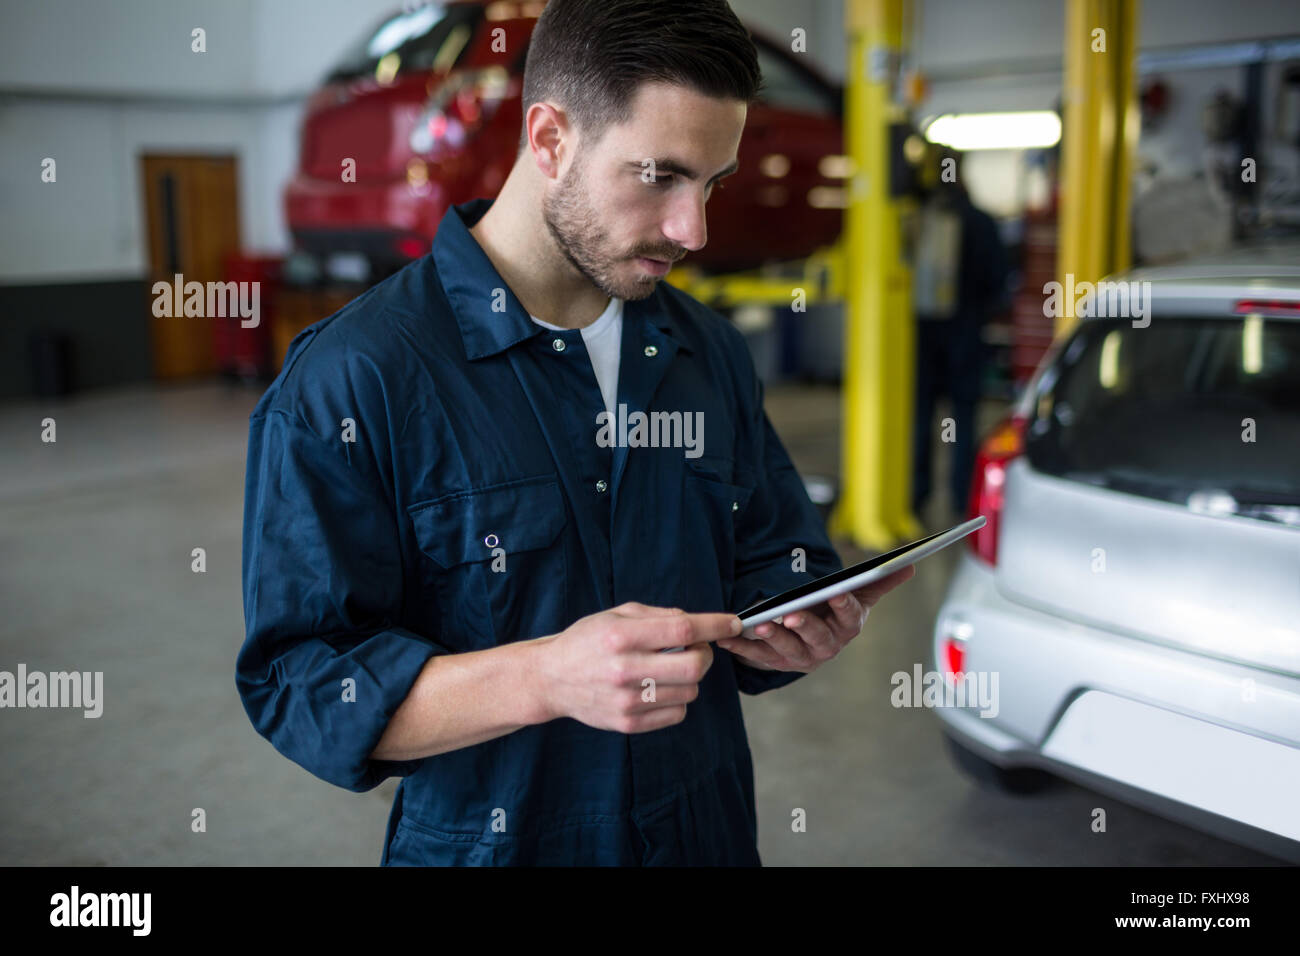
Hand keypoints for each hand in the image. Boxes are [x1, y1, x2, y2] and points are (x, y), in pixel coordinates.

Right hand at [535, 602, 740, 732]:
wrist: (551, 679)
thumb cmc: (586, 641)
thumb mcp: (616, 615)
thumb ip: (658, 616)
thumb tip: (696, 623)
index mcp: (621, 636)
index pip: (682, 629)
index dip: (714, 625)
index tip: (733, 622)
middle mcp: (624, 670)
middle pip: (693, 667)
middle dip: (705, 654)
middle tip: (696, 647)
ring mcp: (626, 701)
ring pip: (689, 692)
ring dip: (690, 677)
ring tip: (670, 668)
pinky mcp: (628, 724)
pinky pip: (676, 713)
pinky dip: (678, 698)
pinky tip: (660, 687)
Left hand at [716, 565, 915, 672]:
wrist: (813, 637)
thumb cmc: (835, 610)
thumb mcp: (858, 595)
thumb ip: (879, 581)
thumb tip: (908, 564)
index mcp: (847, 627)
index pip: (849, 616)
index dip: (843, 605)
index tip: (836, 592)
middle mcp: (826, 646)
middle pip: (816, 639)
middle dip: (804, 627)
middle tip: (791, 615)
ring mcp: (800, 658)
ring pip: (786, 651)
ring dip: (772, 639)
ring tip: (758, 625)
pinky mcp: (776, 663)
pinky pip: (757, 658)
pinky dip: (742, 650)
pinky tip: (728, 639)